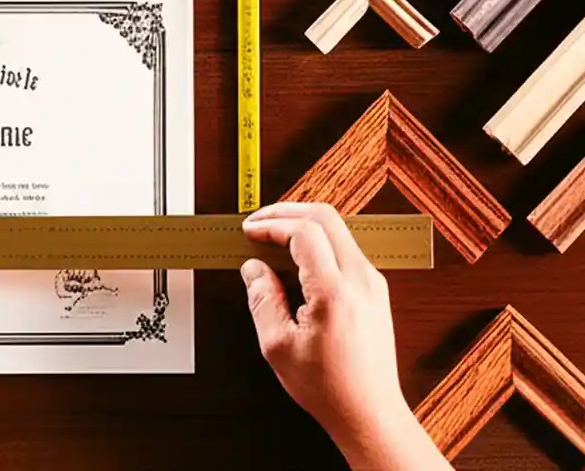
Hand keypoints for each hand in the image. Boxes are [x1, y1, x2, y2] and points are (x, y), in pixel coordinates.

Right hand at [239, 203, 449, 470]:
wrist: (369, 411)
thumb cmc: (329, 387)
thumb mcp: (278, 346)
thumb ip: (262, 300)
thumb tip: (254, 269)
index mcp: (336, 293)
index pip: (305, 232)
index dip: (272, 225)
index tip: (249, 232)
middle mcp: (361, 281)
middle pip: (326, 217)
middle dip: (286, 213)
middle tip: (259, 223)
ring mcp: (372, 283)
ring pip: (337, 230)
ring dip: (302, 226)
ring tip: (272, 241)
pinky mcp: (375, 289)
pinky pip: (344, 249)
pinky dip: (316, 243)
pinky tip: (294, 259)